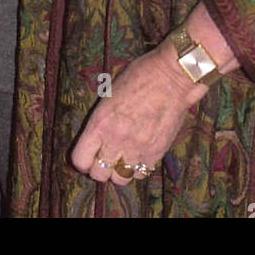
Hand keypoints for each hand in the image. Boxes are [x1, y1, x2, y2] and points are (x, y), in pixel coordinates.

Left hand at [70, 42, 199, 185]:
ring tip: (125, 158)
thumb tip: (99, 135)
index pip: (80, 160)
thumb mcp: (111, 93)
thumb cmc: (141, 75)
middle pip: (98, 175)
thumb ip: (103, 119)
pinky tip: (141, 154)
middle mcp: (115, 140)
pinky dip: (140, 167)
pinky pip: (142, 173)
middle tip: (106, 158)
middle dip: (100, 168)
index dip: (82, 160)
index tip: (88, 156)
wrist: (173, 76)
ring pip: (120, 179)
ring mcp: (136, 149)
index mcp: (100, 123)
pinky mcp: (156, 153)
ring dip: (120, 171)